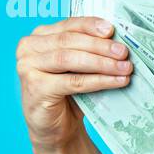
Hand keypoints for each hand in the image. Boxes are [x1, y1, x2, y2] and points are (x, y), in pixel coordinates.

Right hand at [16, 16, 131, 153]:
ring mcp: (28, 67)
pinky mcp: (35, 87)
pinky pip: (72, 81)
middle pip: (70, 41)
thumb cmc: (69, 93)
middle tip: (124, 53)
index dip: (92, 25)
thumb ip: (89, 51)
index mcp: (40, 36)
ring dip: (102, 63)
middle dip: (101, 46)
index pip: (69, 25)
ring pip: (70, 59)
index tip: (113, 29)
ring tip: (125, 68)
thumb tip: (120, 42)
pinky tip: (116, 81)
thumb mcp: (78, 67)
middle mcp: (29, 47)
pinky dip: (98, 80)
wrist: (56, 128)